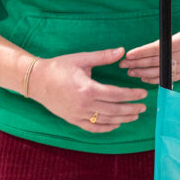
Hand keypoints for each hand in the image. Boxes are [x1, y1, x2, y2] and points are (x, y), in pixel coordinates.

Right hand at [29, 48, 147, 133]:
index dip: (132, 95)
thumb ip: (103, 56)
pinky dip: (105, 128)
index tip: (143, 94)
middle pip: (114, 110)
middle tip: (143, 107)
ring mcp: (78, 114)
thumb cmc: (58, 67)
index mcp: (88, 89)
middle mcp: (84, 105)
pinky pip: (92, 128)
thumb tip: (122, 51)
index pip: (116, 95)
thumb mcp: (81, 59)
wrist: (36, 81)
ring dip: (122, 119)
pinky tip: (115, 125)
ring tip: (134, 116)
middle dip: (131, 109)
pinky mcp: (72, 120)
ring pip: (105, 121)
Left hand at [127, 3, 179, 85]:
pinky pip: (171, 77)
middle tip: (122, 66)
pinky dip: (158, 79)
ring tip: (131, 73)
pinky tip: (147, 79)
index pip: (159, 49)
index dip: (142, 52)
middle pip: (157, 62)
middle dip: (138, 64)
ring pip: (162, 72)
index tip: (129, 54)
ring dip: (145, 73)